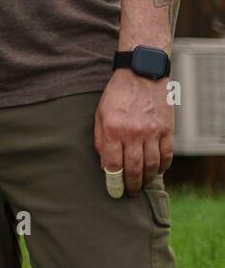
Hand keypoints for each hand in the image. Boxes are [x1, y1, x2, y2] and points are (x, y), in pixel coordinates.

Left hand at [94, 67, 173, 195]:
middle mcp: (133, 133)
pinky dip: (163, 167)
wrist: (142, 74)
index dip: (114, 181)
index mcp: (113, 129)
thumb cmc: (117, 94)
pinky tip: (157, 171)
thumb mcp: (100, 113)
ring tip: (142, 184)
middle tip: (129, 192)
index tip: (114, 191)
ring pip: (152, 165)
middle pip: (134, 168)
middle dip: (131, 185)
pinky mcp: (167, 130)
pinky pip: (167, 155)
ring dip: (147, 179)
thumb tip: (105, 164)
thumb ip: (100, 139)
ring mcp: (152, 132)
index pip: (113, 164)